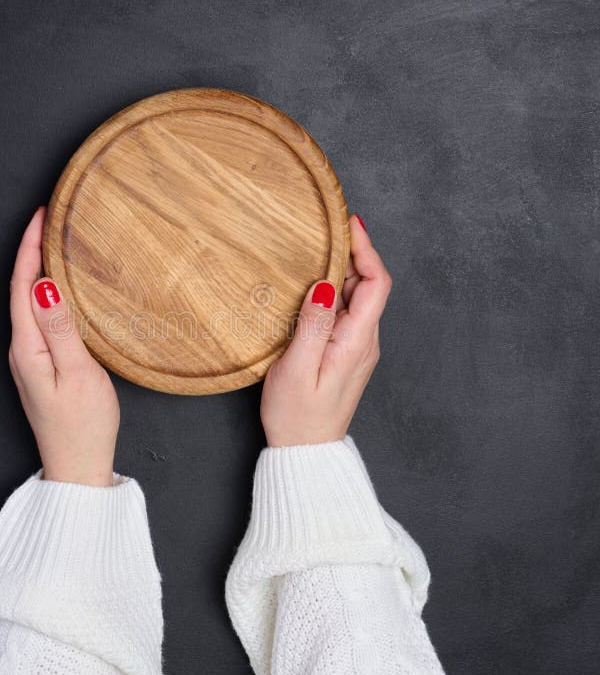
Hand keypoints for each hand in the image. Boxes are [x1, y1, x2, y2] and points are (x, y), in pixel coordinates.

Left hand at [8, 207, 119, 484]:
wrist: (79, 467)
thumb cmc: (83, 425)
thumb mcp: (77, 373)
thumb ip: (60, 327)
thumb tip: (43, 284)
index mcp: (27, 347)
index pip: (22, 285)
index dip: (29, 248)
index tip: (40, 215)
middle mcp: (23, 349)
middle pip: (21, 288)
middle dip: (31, 250)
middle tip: (49, 218)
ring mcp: (31, 358)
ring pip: (30, 301)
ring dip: (38, 268)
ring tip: (54, 242)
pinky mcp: (43, 365)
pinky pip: (40, 317)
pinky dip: (48, 292)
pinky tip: (61, 286)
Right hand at [261, 214, 391, 446]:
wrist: (304, 451)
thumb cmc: (297, 416)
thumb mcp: (296, 369)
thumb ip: (313, 325)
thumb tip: (326, 285)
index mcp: (358, 341)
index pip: (376, 283)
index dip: (367, 249)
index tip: (349, 224)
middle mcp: (365, 341)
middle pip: (369, 285)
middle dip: (352, 252)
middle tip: (325, 228)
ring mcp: (357, 347)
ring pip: (357, 297)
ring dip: (342, 270)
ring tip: (316, 248)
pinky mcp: (345, 352)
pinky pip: (347, 311)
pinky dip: (335, 289)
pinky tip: (313, 283)